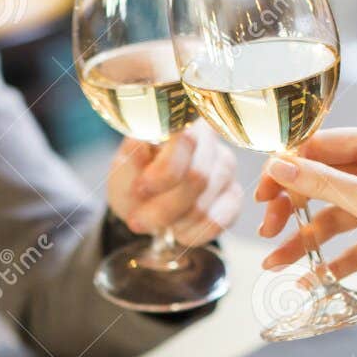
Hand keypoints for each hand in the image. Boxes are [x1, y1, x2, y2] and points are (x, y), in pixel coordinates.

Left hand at [106, 122, 241, 245]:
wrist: (147, 200)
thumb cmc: (136, 179)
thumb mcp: (122, 172)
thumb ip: (128, 164)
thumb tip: (139, 151)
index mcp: (179, 122)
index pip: (186, 141)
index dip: (164, 172)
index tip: (141, 189)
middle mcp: (209, 139)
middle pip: (198, 178)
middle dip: (163, 209)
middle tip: (138, 220)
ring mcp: (225, 166)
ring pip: (204, 205)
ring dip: (173, 223)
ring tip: (159, 220)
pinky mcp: (234, 194)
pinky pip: (218, 222)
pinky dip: (191, 234)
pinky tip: (178, 229)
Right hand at [255, 123, 356, 296]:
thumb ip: (324, 185)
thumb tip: (280, 166)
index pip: (318, 148)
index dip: (285, 171)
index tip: (261, 196)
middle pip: (322, 183)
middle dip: (292, 209)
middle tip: (266, 233)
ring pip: (334, 216)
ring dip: (306, 240)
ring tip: (276, 265)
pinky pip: (354, 241)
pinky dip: (335, 258)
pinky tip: (312, 278)